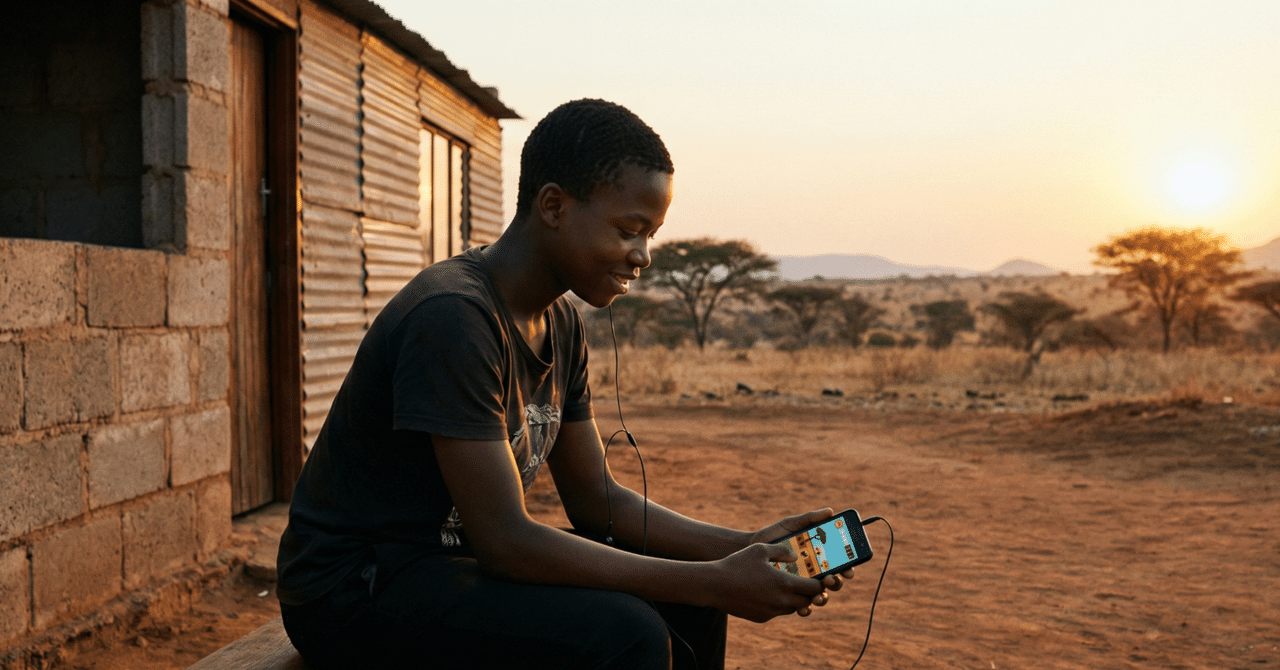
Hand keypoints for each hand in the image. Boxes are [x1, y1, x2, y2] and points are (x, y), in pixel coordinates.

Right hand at [709, 543, 824, 622]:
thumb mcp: (760, 549)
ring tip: (786, 587)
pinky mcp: (761, 618)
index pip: (814, 588)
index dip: (819, 583)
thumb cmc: (737, 564)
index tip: (818, 577)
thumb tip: (795, 557)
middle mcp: (781, 601)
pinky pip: (776, 612)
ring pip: (792, 608)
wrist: (714, 585)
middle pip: (806, 602)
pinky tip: (767, 593)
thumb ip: (781, 551)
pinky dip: (777, 604)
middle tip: (805, 583)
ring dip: (793, 599)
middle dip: (808, 593)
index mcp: (785, 583)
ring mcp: (771, 612)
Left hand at [751, 509, 856, 616]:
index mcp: (819, 556)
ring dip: (823, 598)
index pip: (840, 563)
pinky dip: (806, 610)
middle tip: (830, 579)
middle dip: (836, 583)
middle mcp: (815, 572)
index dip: (848, 568)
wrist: (751, 548)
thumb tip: (830, 511)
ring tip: (817, 597)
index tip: (848, 570)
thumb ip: (810, 518)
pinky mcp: (790, 594)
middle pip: (834, 581)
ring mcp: (803, 584)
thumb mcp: (791, 525)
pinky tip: (803, 608)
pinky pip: (802, 606)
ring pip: (820, 595)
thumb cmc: (774, 534)